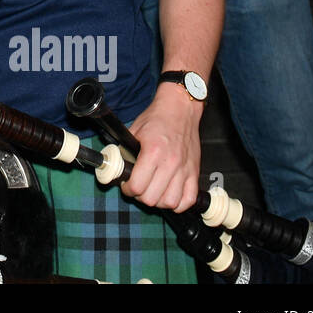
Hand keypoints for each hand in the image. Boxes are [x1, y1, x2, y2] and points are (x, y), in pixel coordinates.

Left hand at [122, 84, 202, 211]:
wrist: (180, 109)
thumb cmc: (157, 118)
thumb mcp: (134, 131)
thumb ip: (126, 151)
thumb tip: (117, 167)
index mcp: (153, 152)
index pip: (137, 186)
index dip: (127, 189)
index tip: (126, 185)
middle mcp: (170, 163)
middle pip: (152, 198)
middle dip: (140, 196)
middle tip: (138, 188)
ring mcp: (184, 169)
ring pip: (170, 202)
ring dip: (159, 201)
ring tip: (153, 191)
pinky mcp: (195, 172)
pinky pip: (189, 199)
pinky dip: (178, 203)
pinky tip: (170, 194)